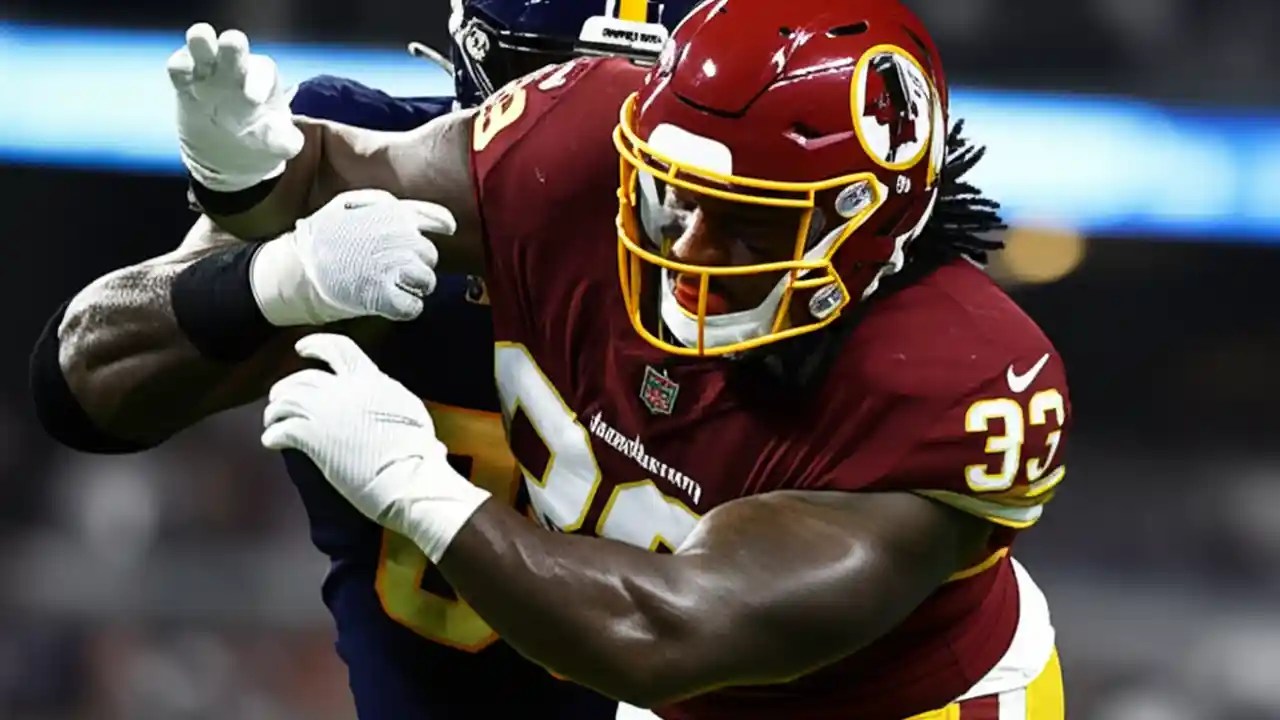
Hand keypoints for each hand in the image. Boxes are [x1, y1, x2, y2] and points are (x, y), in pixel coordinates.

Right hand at [168, 23, 304, 190]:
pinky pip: (179, 68)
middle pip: (234, 48)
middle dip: (233, 46)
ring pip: (203, 48)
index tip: (254, 99)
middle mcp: (236, 69)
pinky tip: (180, 66)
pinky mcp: (186, 87)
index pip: (262, 71)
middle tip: (232, 42)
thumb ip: (286, 141)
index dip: (259, 80)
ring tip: (201, 38)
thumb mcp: (279, 144)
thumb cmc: (259, 138)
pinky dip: (179, 64)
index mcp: (262, 79)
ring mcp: (209, 74)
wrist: (229, 152)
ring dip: (201, 42)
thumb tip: (292, 143)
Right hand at [250, 189, 455, 325]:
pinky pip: (413, 307)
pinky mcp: (387, 296)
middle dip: (417, 263)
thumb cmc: (319, 237)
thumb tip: (407, 210)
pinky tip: (391, 303)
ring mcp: (395, 268)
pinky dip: (406, 308)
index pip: (435, 218)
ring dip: (414, 287)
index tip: (446, 230)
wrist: (296, 268)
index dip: (442, 225)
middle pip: (430, 255)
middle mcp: (400, 238)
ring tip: (392, 286)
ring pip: (426, 281)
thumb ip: (380, 204)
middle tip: (395, 269)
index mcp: (393, 214)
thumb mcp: (345, 205)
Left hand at [262, 335, 489, 559]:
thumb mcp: (411, 413)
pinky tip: (272, 442)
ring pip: (285, 401)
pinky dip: (272, 435)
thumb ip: (393, 404)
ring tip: (273, 422)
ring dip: (275, 411)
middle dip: (287, 387)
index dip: (316, 345)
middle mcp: (343, 389)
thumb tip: (403, 415)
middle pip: (303, 378)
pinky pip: (280, 431)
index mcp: (370, 378)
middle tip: (280, 398)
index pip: (338, 348)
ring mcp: (324, 412)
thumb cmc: (418, 452)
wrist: (408, 477)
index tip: (302, 348)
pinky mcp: (311, 438)